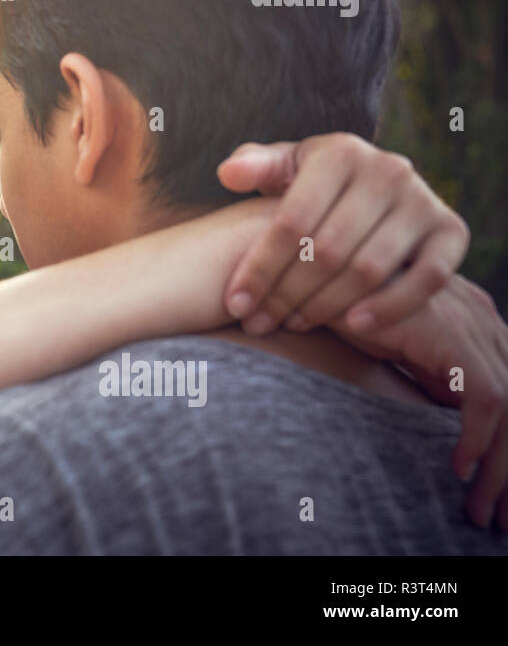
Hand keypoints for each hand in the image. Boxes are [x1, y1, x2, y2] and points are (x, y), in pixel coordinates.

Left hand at [216, 133, 468, 335]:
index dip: (260, 266)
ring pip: (368, 269)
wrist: (374, 186)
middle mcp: (388, 170)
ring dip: (326, 306)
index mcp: (340, 152)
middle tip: (259, 323)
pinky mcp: (452, 231)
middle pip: (327, 250)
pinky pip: (426, 279)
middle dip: (286, 293)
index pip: (292, 220)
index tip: (236, 302)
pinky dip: (390, 306)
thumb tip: (229, 173)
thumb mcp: (283, 166)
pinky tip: (353, 326)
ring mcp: (424, 201)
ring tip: (292, 324)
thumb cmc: (313, 182)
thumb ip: (255, 166)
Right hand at [329, 275, 507, 529]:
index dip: (505, 445)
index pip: (507, 388)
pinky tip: (459, 467)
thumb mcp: (390, 344)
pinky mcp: (450, 335)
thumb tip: (439, 413)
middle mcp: (481, 316)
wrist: (301, 274)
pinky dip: (478, 439)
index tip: (492, 490)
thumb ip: (422, 366)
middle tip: (497, 515)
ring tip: (480, 507)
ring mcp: (471, 322)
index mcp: (473, 316)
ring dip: (500, 468)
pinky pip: (486, 399)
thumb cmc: (332, 306)